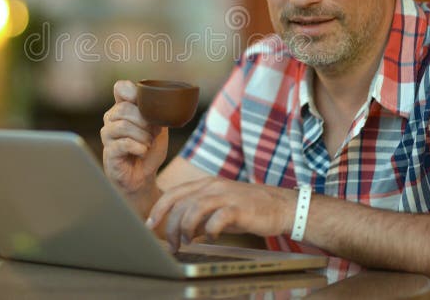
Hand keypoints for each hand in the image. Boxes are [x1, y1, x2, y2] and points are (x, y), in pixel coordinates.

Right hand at [101, 80, 168, 201]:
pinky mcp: (109, 153)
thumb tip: (160, 105)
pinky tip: (143, 150)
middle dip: (144, 121)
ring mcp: (108, 136)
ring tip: (148, 143)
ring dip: (142, 135)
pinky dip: (138, 147)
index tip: (146, 104)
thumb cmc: (148, 149)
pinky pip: (122, 143)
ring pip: (122, 126)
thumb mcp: (158, 127)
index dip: (132, 92)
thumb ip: (157, 113)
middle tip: (153, 133)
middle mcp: (111, 119)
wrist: (144, 176)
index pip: (120, 88)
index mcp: (123, 108)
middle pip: (123, 109)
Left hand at [146, 177, 297, 251]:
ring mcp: (226, 196)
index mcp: (206, 184)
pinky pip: (217, 219)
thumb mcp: (218, 209)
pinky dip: (209, 231)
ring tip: (188, 242)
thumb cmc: (247, 209)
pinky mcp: (239, 208)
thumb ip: (199, 216)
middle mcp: (213, 187)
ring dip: (186, 229)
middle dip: (170, 226)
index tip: (149, 225)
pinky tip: (211, 238)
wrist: (280, 206)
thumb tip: (181, 232)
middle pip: (180, 203)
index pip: (174, 194)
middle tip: (172, 244)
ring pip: (194, 209)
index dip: (159, 209)